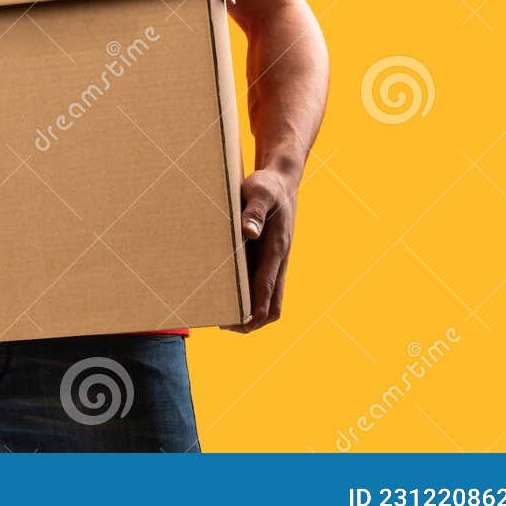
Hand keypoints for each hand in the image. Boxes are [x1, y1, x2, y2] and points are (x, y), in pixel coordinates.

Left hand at [221, 167, 297, 333]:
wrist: (281, 181)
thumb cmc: (267, 186)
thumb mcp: (259, 191)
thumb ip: (254, 211)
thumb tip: (249, 232)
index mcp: (276, 250)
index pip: (267, 290)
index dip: (254, 312)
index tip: (238, 324)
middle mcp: (278, 261)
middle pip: (272, 305)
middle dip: (252, 321)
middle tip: (225, 324)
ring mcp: (274, 262)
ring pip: (269, 299)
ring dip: (252, 313)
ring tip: (225, 317)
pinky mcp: (268, 259)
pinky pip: (263, 287)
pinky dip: (250, 298)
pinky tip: (228, 294)